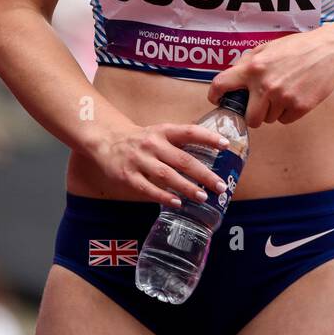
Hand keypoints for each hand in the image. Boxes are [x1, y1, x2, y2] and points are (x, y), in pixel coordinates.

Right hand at [92, 123, 229, 207]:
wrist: (107, 141)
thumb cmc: (141, 140)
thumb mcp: (160, 133)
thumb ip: (180, 141)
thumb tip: (211, 151)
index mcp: (163, 131)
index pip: (189, 131)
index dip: (208, 137)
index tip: (226, 145)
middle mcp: (153, 144)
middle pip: (182, 159)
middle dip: (203, 174)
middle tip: (220, 186)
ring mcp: (140, 160)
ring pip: (167, 175)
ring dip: (187, 187)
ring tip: (203, 197)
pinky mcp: (128, 176)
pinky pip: (148, 188)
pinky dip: (164, 196)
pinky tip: (177, 203)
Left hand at [207, 26, 333, 127]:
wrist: (330, 51)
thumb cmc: (299, 47)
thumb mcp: (268, 47)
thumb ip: (249, 61)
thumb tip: (232, 75)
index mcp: (253, 67)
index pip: (221, 84)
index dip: (215, 95)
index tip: (217, 100)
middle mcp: (264, 84)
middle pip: (250, 117)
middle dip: (254, 114)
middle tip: (262, 105)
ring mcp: (282, 97)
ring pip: (269, 119)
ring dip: (274, 111)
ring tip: (286, 91)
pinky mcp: (299, 107)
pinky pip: (285, 120)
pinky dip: (289, 112)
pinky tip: (297, 95)